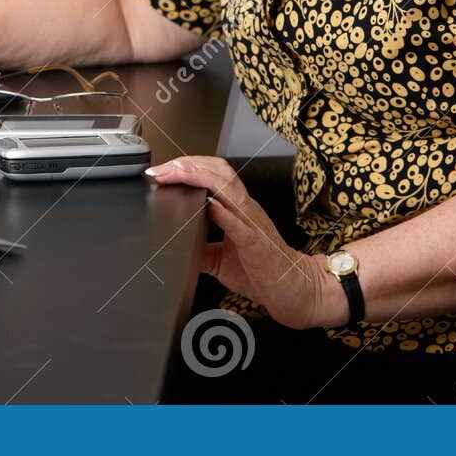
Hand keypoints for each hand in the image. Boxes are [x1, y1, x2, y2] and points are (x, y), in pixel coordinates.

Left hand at [146, 156, 339, 329]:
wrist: (293, 290)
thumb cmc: (262, 272)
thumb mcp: (221, 259)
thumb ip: (202, 248)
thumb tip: (177, 246)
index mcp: (237, 209)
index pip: (213, 175)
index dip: (189, 167)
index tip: (162, 171)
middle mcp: (244, 208)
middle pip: (218, 171)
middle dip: (188, 165)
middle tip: (161, 169)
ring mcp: (251, 221)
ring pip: (227, 186)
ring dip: (199, 176)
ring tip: (176, 173)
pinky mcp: (254, 241)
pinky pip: (237, 220)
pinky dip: (220, 210)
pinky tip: (205, 204)